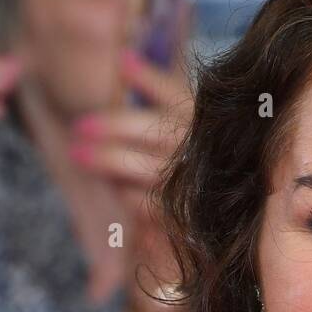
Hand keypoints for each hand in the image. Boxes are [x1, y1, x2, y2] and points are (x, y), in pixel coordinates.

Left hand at [67, 50, 190, 311]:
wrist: (232, 252)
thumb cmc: (206, 185)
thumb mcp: (189, 139)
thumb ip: (164, 100)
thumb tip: (125, 58)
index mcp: (213, 130)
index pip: (180, 97)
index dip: (151, 78)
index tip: (123, 60)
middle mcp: (209, 155)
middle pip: (154, 134)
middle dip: (112, 127)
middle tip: (78, 127)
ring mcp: (201, 188)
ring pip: (147, 169)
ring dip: (109, 161)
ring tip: (79, 155)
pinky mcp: (192, 222)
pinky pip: (150, 207)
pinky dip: (130, 198)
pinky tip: (118, 193)